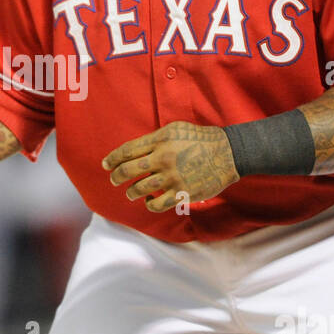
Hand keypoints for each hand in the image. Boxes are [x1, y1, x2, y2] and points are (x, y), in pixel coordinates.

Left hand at [102, 121, 237, 212]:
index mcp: (160, 140)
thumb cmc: (199, 139)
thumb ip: (154, 139)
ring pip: (139, 189)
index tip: (105, 165)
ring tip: (130, 193)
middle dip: (116, 177)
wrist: (227, 153)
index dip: (112, 159)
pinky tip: (149, 201)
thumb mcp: (175, 129)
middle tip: (114, 180)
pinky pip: (157, 204)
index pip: (127, 151)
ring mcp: (172, 177)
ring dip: (131, 192)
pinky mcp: (182, 193)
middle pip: (128, 170)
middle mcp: (163, 158)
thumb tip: (134, 152)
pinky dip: (149, 204)